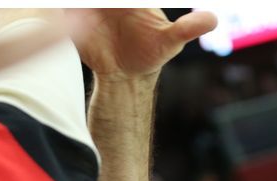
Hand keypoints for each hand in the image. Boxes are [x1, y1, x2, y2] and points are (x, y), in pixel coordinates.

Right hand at [68, 8, 216, 80]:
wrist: (125, 76)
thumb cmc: (151, 54)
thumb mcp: (171, 42)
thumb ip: (188, 29)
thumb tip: (214, 20)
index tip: (121, 5)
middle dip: (97, 1)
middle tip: (105, 8)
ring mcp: (90, 6)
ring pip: (79, 0)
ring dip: (79, 5)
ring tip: (85, 10)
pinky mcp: (73, 17)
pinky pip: (63, 8)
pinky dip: (62, 9)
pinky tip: (67, 12)